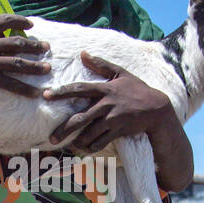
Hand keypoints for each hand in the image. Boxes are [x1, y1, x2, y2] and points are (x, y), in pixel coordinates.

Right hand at [0, 14, 51, 110]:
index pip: (2, 20)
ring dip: (34, 66)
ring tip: (47, 69)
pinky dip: (25, 89)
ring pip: (16, 63)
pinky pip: (10, 83)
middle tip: (46, 48)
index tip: (31, 25)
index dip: (19, 20)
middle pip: (15, 43)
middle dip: (34, 45)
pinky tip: (36, 92)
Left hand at [42, 51, 170, 150]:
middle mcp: (106, 105)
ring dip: (77, 142)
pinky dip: (90, 147)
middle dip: (64, 130)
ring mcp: (112, 120)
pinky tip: (83, 149)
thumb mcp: (121, 73)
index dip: (62, 92)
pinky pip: (100, 142)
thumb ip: (101, 64)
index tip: (46, 95)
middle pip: (80, 119)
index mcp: (105, 89)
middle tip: (51, 139)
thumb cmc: (137, 89)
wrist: (156, 109)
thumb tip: (83, 53)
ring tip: (68, 146)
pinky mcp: (118, 131)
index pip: (79, 89)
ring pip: (89, 134)